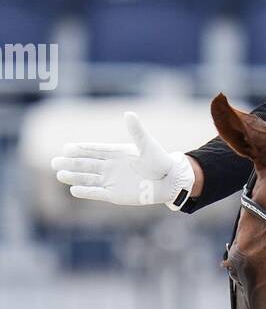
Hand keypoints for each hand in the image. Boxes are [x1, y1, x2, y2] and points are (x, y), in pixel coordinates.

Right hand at [51, 112, 195, 209]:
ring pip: (88, 178)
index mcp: (115, 153)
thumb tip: (129, 114)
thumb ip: (137, 131)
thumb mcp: (147, 145)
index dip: (80, 149)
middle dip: (70, 163)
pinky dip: (86, 192)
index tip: (66, 148)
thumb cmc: (159, 161)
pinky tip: (73, 190)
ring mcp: (111, 181)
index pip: (94, 150)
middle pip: (85, 164)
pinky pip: (97, 193)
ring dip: (74, 177)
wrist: (168, 181)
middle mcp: (110, 167)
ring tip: (60, 174)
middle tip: (54, 162)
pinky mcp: (114, 194)